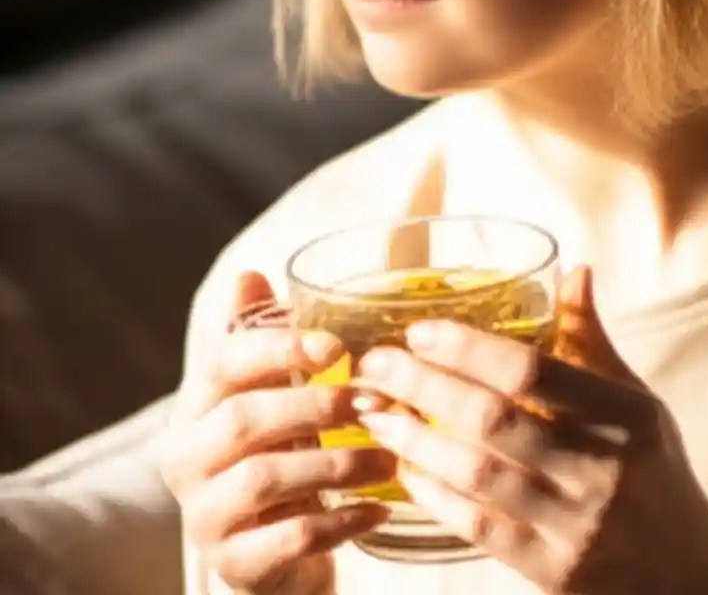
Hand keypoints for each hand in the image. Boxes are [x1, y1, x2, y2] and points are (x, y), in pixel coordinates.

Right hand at [160, 272, 396, 594]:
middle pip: (242, 420)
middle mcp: (186, 460)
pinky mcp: (234, 563)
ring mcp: (205, 516)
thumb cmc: (280, 459)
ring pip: (266, 478)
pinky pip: (291, 537)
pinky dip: (342, 521)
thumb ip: (261, 342)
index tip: (336, 345)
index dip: (276, 348)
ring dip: (338, 463)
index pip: (220, 363)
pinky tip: (380, 509)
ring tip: (391, 457)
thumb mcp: (272, 398)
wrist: (278, 555)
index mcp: (196, 409)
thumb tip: (248, 274)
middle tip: (378, 401)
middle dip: (316, 405)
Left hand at [352, 267, 707, 593]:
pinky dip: (434, 494)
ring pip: (477, 474)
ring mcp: (576, 525)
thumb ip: (594, 343)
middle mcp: (602, 469)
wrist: (686, 576)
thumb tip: (571, 270)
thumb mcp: (638, 406)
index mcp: (626, 418)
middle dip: (423, 385)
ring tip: (375, 414)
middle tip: (376, 364)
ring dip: (415, 439)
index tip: (419, 331)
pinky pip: (478, 526)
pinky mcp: (553, 571)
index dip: (469, 348)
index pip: (535, 371)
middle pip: (494, 418)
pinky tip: (406, 469)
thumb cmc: (656, 476)